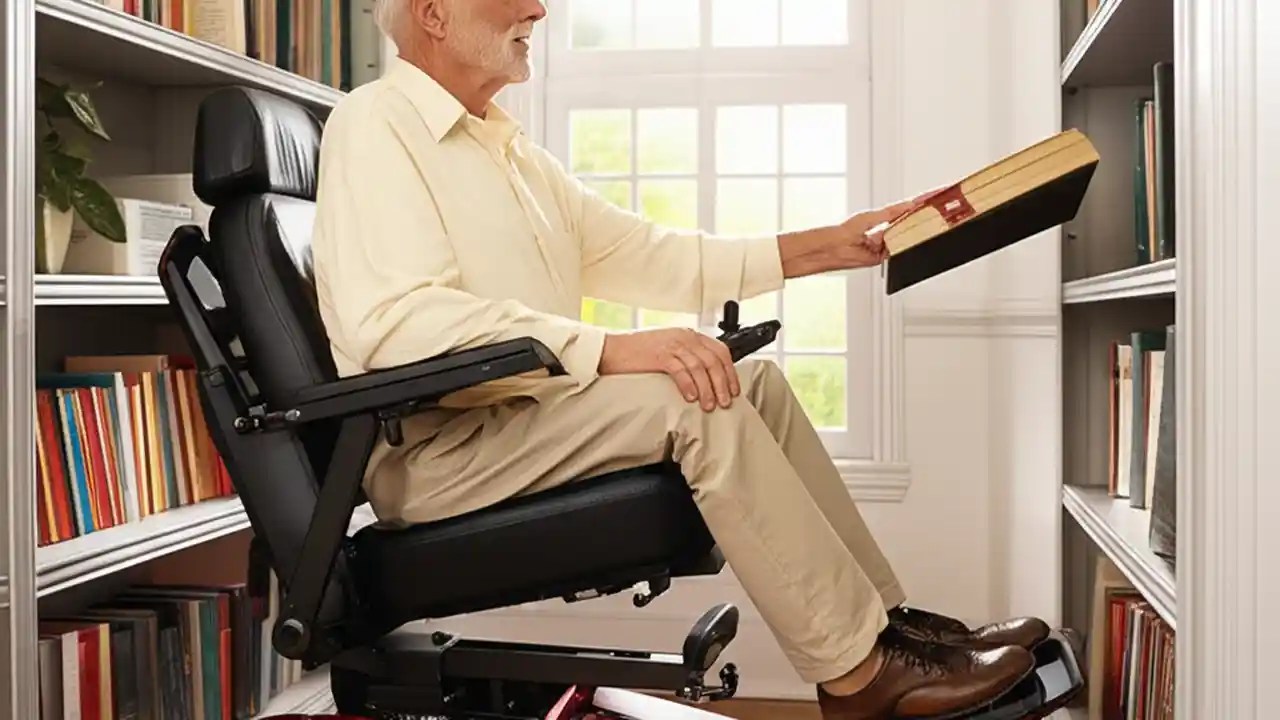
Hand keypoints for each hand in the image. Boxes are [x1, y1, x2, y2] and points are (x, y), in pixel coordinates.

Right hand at [598, 328, 738, 410]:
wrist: (611, 350)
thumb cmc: (638, 353)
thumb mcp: (669, 349)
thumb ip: (688, 357)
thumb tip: (707, 378)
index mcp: (689, 335)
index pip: (720, 351)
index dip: (730, 372)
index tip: (734, 390)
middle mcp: (684, 337)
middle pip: (713, 360)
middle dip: (722, 383)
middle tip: (725, 403)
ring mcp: (672, 345)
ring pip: (700, 367)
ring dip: (707, 389)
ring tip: (710, 405)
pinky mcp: (660, 355)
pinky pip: (680, 371)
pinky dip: (688, 386)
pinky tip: (691, 398)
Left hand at [838, 197, 919, 264]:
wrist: (833, 249)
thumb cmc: (843, 231)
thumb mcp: (871, 217)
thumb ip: (891, 212)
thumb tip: (906, 204)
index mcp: (875, 221)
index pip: (897, 213)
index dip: (909, 209)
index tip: (922, 203)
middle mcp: (877, 234)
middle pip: (900, 228)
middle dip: (911, 223)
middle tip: (924, 216)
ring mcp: (878, 247)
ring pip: (898, 241)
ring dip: (906, 236)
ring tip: (917, 228)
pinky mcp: (878, 259)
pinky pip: (893, 253)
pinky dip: (900, 248)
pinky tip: (904, 242)